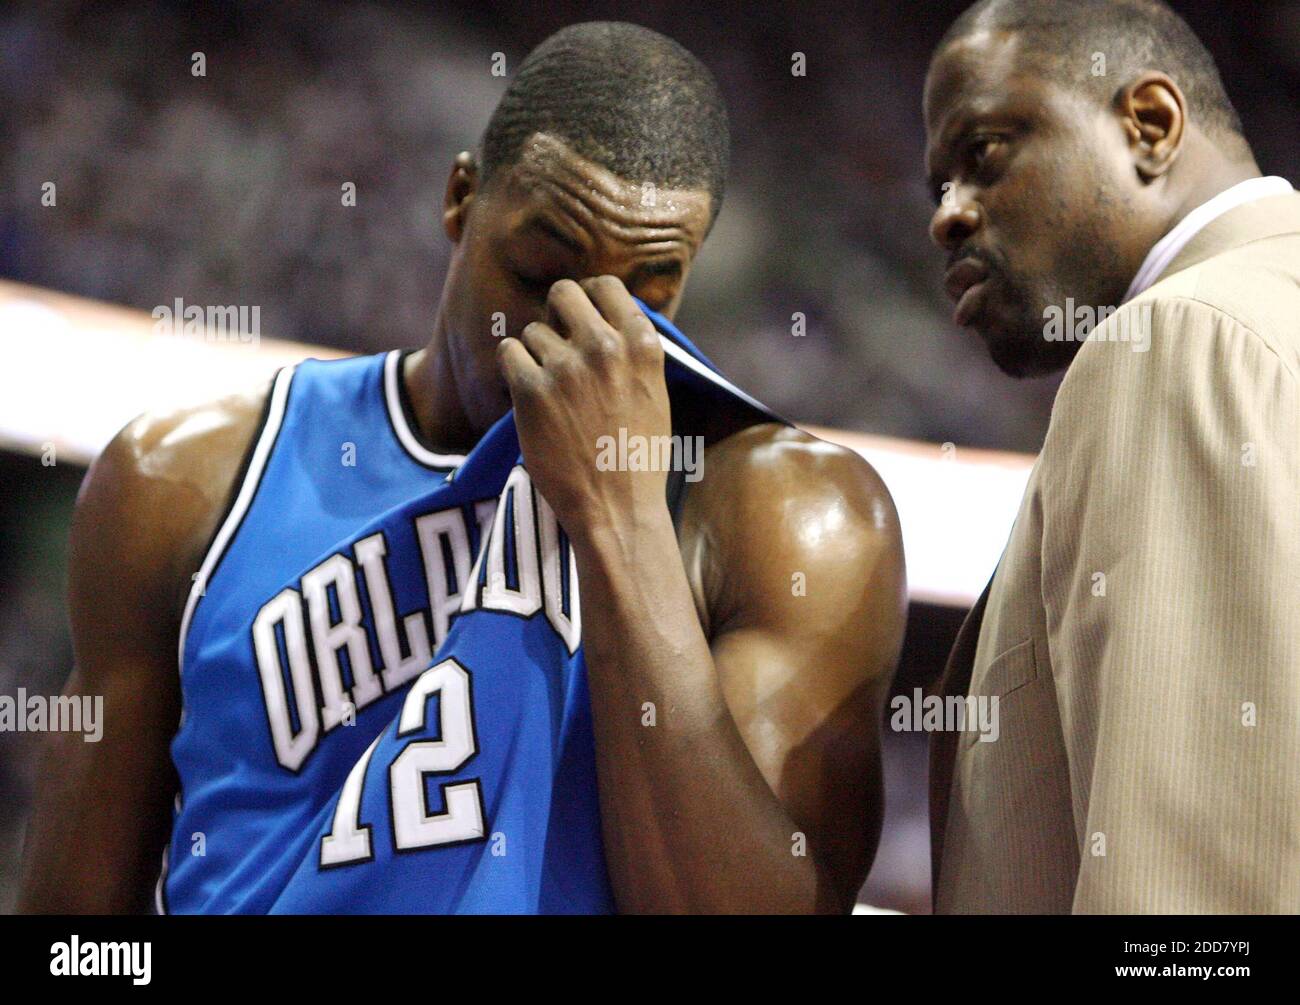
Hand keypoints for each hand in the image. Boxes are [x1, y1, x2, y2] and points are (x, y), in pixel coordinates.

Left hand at [497, 276, 671, 544]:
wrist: (618, 508)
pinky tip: (527, 395)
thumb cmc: (638, 459)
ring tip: (550, 391)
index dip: (588, 298)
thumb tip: (605, 322)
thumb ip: (632, 354)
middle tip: (555, 343)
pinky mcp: (532, 389)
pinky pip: (508, 353)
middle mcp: (605, 346)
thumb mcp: (656, 394)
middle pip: (563, 294)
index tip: (580, 317)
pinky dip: (513, 370)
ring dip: (535, 355)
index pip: (606, 287)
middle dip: (555, 313)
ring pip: (533, 331)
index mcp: (642, 344)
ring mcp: (566, 366)